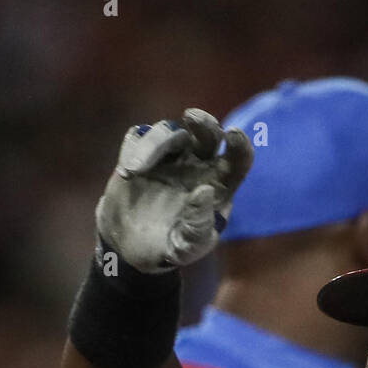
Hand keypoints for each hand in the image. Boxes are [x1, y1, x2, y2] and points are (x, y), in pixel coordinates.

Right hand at [95, 108, 253, 271]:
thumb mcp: (186, 248)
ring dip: (153, 145)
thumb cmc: (168, 248)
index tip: (234, 135)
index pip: (237, 159)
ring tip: (134, 171)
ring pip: (169, 132)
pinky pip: (138, 137)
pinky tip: (128, 173)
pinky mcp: (140, 154)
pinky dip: (134, 148)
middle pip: (208, 134)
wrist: (130, 248)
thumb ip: (198, 226)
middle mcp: (197, 165)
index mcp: (218, 185)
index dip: (239, 145)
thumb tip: (205, 191)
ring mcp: (169, 157)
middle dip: (203, 123)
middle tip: (192, 118)